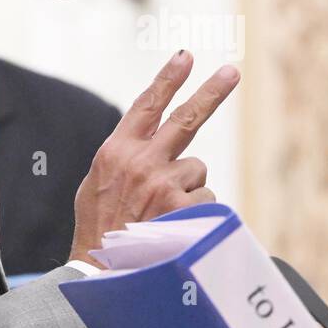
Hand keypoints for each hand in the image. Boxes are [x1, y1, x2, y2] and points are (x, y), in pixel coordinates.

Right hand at [69, 51, 239, 265]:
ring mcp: (164, 183)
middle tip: (232, 72)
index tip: (185, 56)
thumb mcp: (96, 184)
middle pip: (186, 117)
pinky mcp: (183, 206)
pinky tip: (174, 225)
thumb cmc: (98, 230)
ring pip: (197, 170)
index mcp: (116, 151)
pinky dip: (195, 211)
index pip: (146, 105)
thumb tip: (151, 142)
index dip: (168, 79)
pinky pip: (205, 199)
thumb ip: (123, 159)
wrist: (98, 271)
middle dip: (211, 92)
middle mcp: (142, 161)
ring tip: (162, 212)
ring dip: (188, 188)